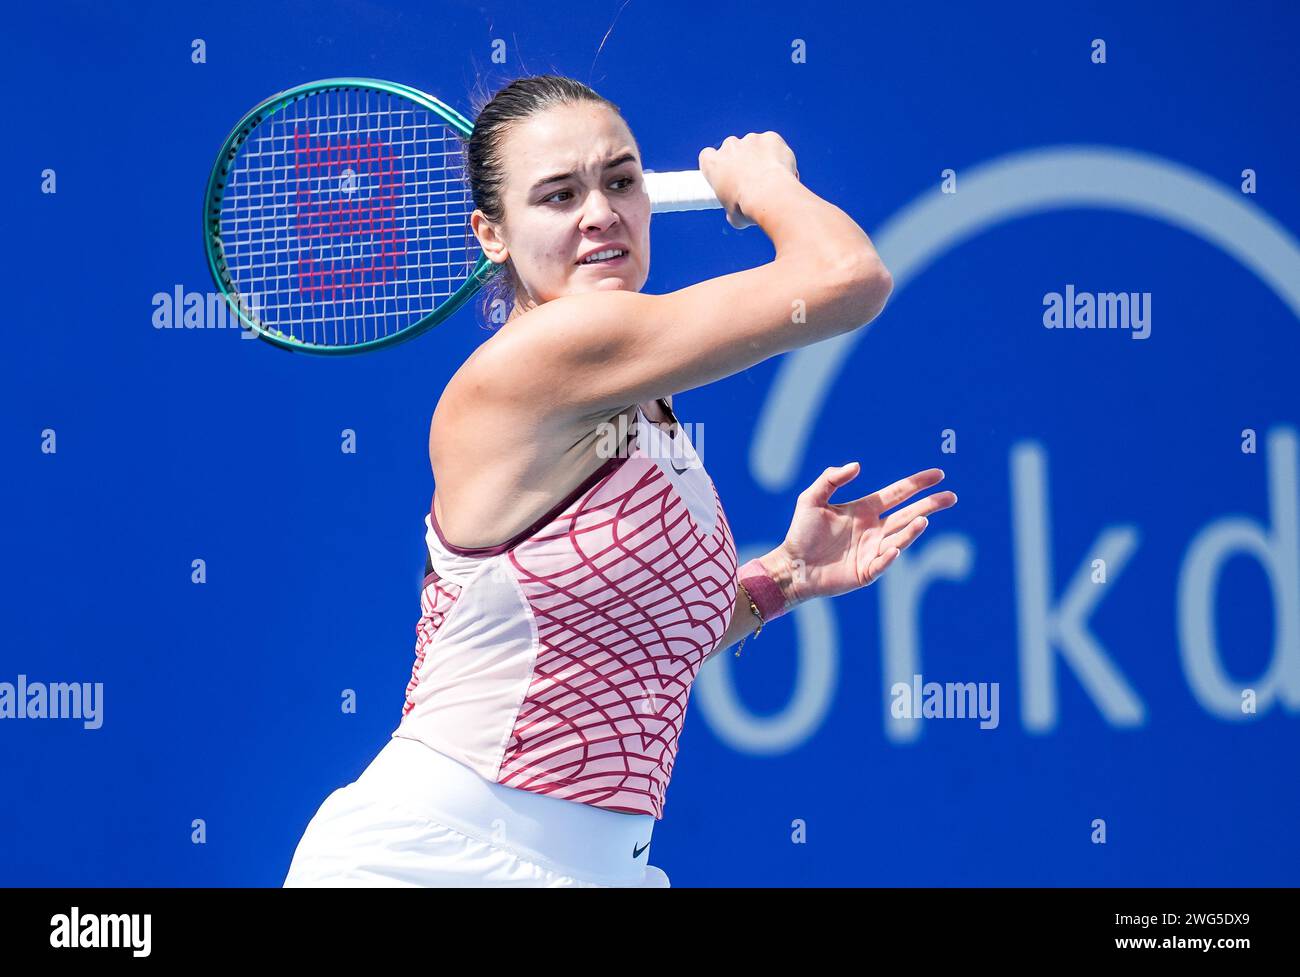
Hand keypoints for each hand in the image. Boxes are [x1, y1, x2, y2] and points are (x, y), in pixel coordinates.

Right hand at [698, 131, 799, 229]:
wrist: (770, 196)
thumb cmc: (747, 208)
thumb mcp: (732, 216)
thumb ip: (731, 210)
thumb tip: (736, 216)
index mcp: (713, 164)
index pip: (707, 156)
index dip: (717, 165)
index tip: (725, 175)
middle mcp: (729, 147)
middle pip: (731, 148)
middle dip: (740, 159)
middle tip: (751, 179)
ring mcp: (750, 140)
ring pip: (754, 145)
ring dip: (759, 156)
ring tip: (770, 178)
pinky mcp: (770, 138)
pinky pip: (773, 143)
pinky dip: (777, 153)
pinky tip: (781, 169)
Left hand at [767, 464, 956, 605]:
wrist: (792, 565)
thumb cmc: (801, 532)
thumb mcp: (811, 499)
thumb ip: (830, 479)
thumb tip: (857, 466)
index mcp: (864, 510)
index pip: (898, 493)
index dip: (917, 484)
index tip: (938, 474)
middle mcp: (874, 529)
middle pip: (908, 514)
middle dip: (930, 505)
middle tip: (951, 496)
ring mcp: (873, 551)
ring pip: (900, 538)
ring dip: (913, 529)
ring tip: (924, 519)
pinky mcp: (866, 572)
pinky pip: (882, 563)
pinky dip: (890, 557)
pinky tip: (894, 549)